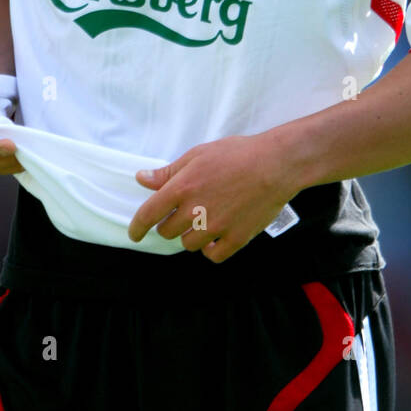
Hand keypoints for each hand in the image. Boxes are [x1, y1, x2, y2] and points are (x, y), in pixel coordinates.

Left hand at [127, 133, 297, 262]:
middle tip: (184, 213)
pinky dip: (211, 248)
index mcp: (182, 188)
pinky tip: (217, 236)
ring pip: (189, 244)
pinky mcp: (236, 239)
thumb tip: (142, 179)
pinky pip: (213, 255)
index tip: (135, 235)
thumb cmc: (237, 155)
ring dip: (192, 235)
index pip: (148, 214)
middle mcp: (195, 211)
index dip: (137, 228)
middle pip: (168, 232)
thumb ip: (168, 172)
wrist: (276, 164)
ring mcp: (216, 227)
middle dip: (170, 224)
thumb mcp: (198, 155)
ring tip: (206, 219)